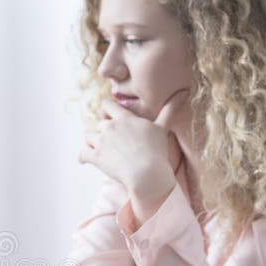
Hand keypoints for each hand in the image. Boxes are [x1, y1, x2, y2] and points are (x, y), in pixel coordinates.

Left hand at [80, 90, 188, 207]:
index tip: (110, 118)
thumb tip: (184, 92)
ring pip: (88, 137)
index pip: (108, 105)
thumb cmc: (156, 152)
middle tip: (109, 141)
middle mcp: (111, 127)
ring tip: (101, 151)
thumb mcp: (162, 129)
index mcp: (125, 118)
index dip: (107, 111)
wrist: (146, 173)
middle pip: (98, 123)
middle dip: (102, 131)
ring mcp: (101, 141)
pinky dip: (83, 157)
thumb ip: (169, 110)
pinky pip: (82, 153)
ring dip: (92, 143)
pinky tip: (86, 160)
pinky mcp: (95, 156)